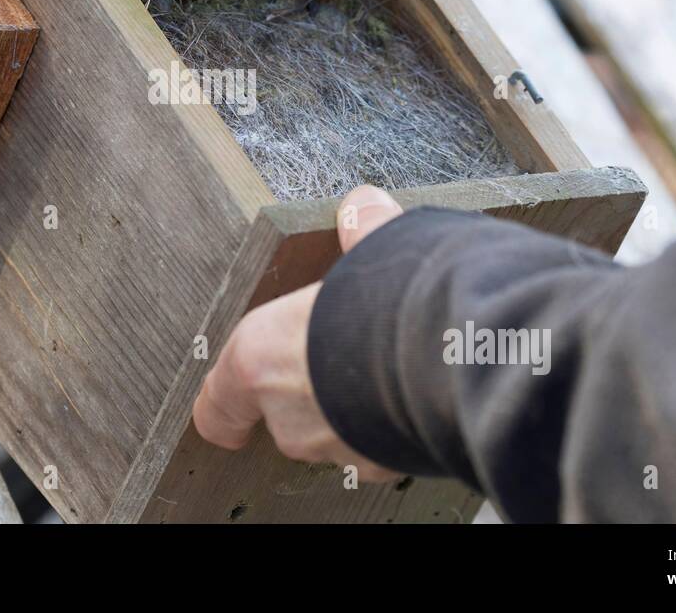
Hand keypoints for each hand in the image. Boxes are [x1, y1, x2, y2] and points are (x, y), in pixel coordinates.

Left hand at [192, 185, 404, 480]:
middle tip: (344, 351)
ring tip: (392, 365)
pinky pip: (378, 449)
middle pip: (285, 411)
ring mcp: (335, 449)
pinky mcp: (383, 469)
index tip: (229, 416)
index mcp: (260, 357)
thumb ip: (363, 232)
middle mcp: (289, 415)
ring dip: (354, 407)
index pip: (217, 404)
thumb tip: (364, 206)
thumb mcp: (371, 250)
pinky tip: (418, 393)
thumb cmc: (396, 309)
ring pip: (333, 432)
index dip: (224, 407)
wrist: (459, 364)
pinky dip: (393, 427)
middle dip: (313, 388)